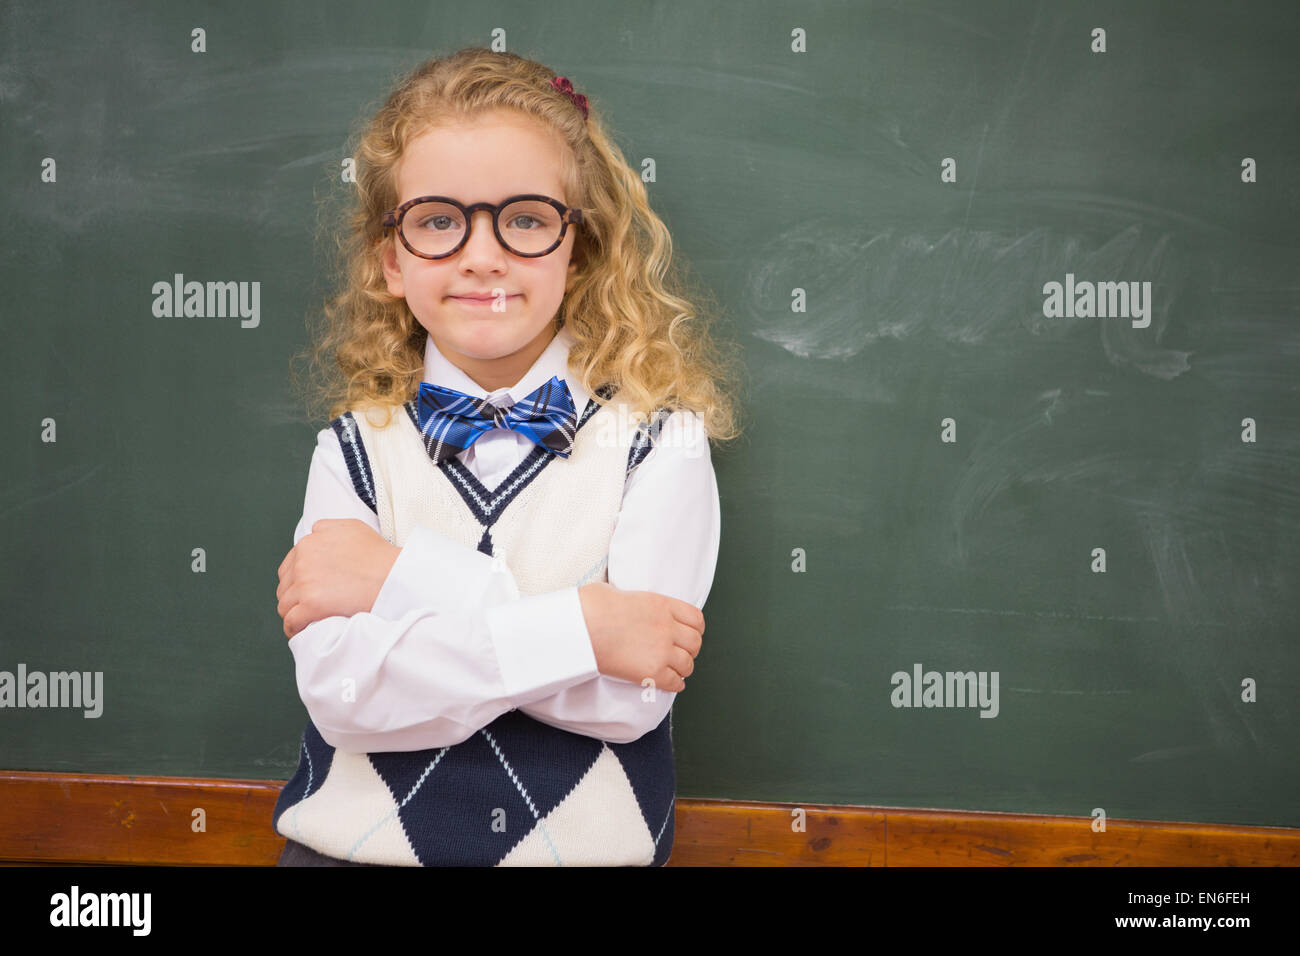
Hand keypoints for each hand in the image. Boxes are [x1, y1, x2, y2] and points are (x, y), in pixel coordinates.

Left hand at [276, 518, 400, 639]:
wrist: (393, 576)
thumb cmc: (379, 554)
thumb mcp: (351, 527)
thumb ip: (326, 529)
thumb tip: (313, 535)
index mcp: (309, 542)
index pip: (289, 566)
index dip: (297, 579)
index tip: (308, 589)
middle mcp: (303, 561)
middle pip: (285, 585)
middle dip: (293, 596)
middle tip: (308, 605)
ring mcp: (305, 583)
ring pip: (284, 604)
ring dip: (293, 613)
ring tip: (305, 620)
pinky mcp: (310, 605)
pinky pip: (291, 621)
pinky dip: (293, 628)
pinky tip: (301, 631)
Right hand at [577, 582, 703, 691]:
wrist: (583, 626)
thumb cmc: (592, 606)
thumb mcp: (617, 591)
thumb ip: (630, 599)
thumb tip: (617, 599)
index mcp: (662, 605)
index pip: (696, 618)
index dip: (695, 629)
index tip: (690, 634)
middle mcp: (667, 627)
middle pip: (695, 643)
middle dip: (690, 650)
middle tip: (681, 653)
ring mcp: (662, 651)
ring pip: (688, 664)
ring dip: (682, 668)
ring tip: (674, 670)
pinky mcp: (652, 672)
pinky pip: (675, 682)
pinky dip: (675, 684)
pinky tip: (670, 682)